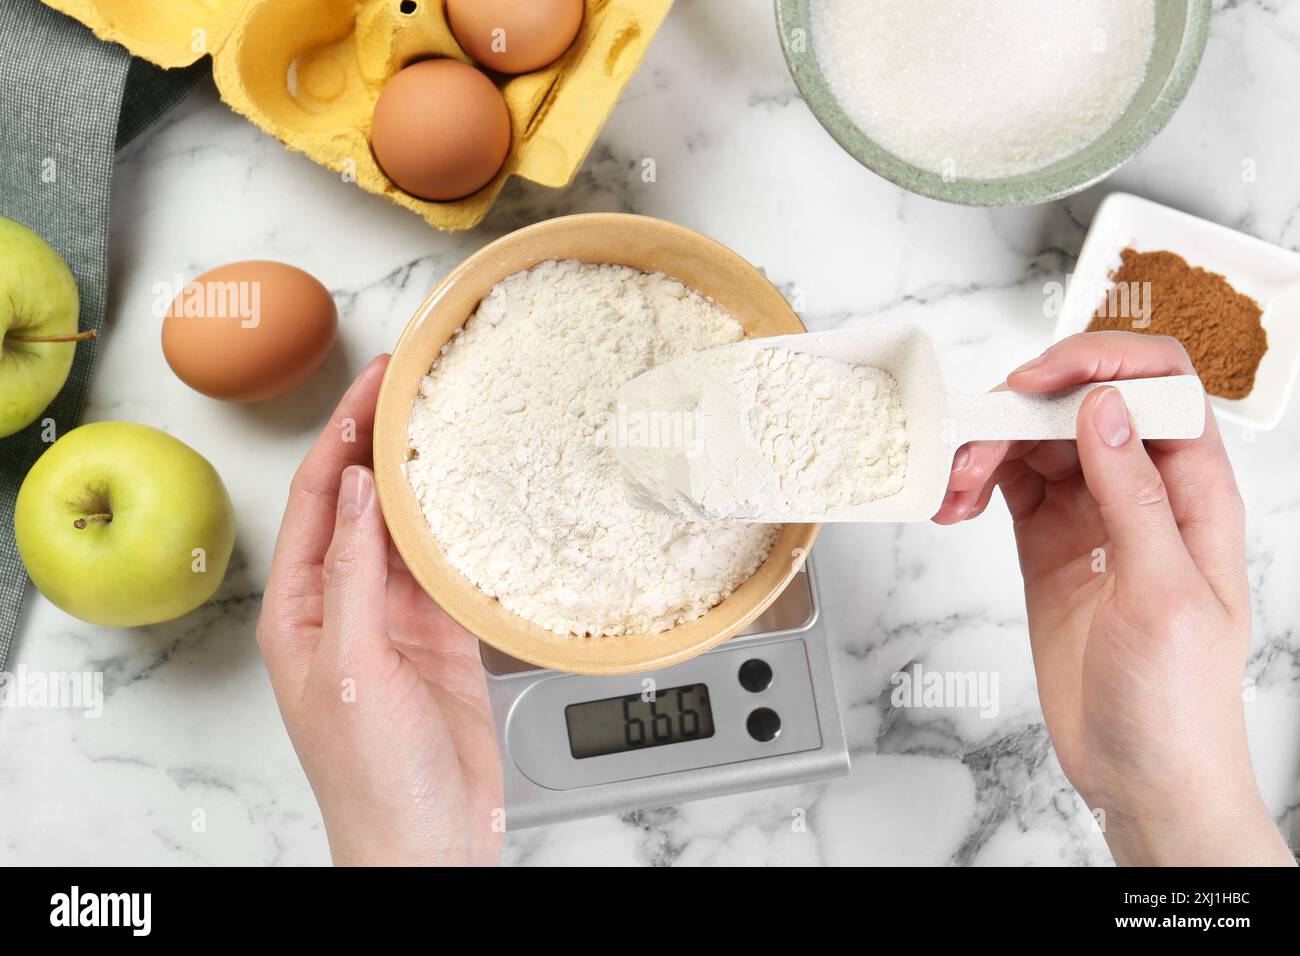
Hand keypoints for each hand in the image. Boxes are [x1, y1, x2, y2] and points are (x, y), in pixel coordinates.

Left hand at [257, 355, 503, 865]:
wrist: (429, 841)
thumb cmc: (371, 781)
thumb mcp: (353, 667)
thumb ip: (356, 576)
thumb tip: (362, 492)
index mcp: (302, 610)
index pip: (319, 501)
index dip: (342, 437)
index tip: (372, 387)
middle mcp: (346, 606)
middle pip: (364, 504)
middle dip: (383, 443)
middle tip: (415, 386)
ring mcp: (397, 620)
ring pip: (410, 530)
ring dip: (426, 480)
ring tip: (450, 425)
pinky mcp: (444, 637)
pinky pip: (451, 568)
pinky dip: (464, 531)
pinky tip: (478, 498)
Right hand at [935, 332, 1293, 865]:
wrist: (1142, 774)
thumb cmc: (1180, 701)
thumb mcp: (1165, 595)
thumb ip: (1134, 496)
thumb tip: (1105, 408)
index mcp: (1194, 492)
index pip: (1158, 387)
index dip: (1100, 363)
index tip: (1037, 380)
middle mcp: (1142, 492)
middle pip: (1080, 406)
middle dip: (1022, 409)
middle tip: (975, 440)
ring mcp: (1091, 516)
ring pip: (1034, 442)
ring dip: (987, 449)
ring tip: (955, 487)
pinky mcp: (1048, 545)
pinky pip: (1007, 486)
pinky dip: (974, 483)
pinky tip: (955, 504)